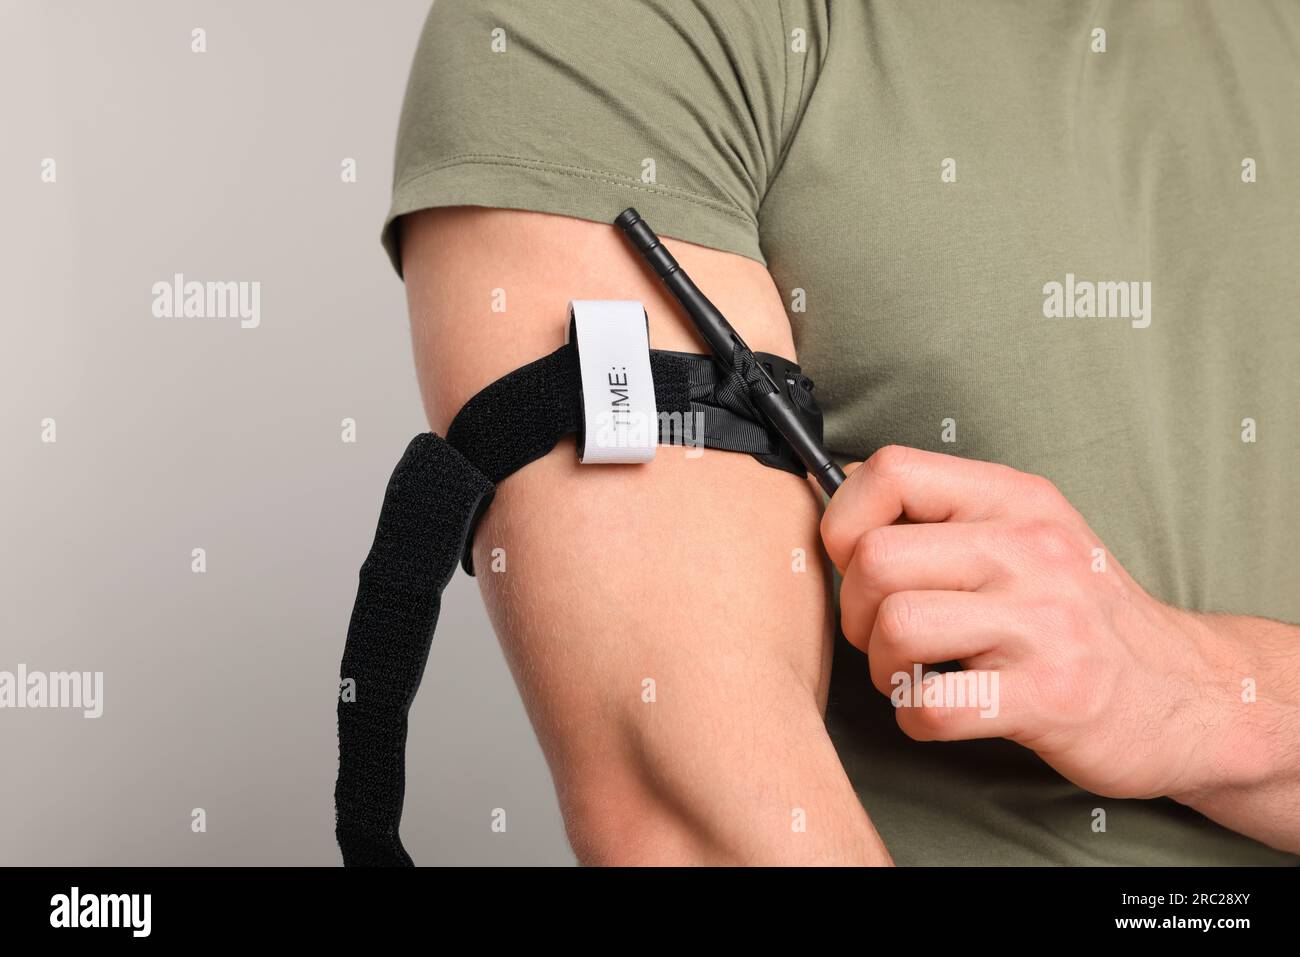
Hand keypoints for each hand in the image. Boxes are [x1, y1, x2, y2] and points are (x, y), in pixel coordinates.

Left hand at [820, 445, 1242, 799]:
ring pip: (896, 626)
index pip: (888, 470)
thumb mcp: (1027, 532)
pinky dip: (914, 717)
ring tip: (912, 674)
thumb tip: (833, 496)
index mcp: (1013, 498)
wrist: (1187, 692)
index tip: (858, 563)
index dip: (844, 521)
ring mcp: (1044, 621)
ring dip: (881, 667)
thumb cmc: (1078, 613)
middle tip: (885, 636)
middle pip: (874, 559)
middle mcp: (1030, 547)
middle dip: (856, 610)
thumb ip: (943, 513)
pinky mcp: (1051, 696)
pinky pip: (933, 705)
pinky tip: (939, 710)